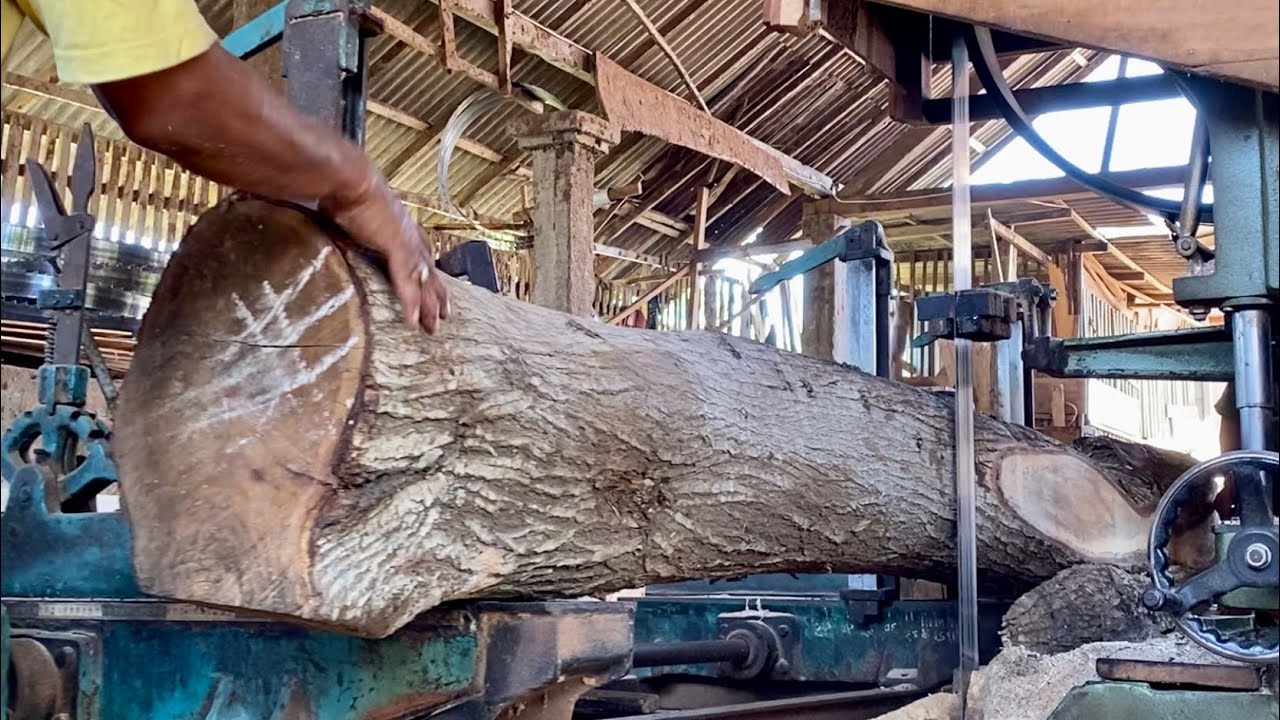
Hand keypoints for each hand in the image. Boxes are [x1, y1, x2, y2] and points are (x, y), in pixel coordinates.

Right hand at [321, 171, 449, 333]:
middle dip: (436, 295)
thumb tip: (337, 225)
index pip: (420, 252)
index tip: (433, 284)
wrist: (348, 177)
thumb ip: (349, 222)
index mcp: (400, 225)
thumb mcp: (350, 209)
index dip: (428, 271)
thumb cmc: (344, 188)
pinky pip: (407, 283)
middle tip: (443, 315)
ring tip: (433, 327)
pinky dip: (411, 304)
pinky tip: (412, 322)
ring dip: (428, 306)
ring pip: (424, 281)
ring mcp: (406, 242)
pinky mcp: (397, 249)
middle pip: (428, 271)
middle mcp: (409, 234)